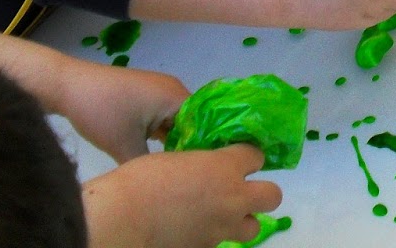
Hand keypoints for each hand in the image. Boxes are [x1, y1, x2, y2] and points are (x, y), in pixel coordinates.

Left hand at [56, 60, 189, 162]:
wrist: (69, 86)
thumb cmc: (102, 112)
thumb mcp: (124, 146)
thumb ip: (149, 166)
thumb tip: (164, 181)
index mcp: (176, 97)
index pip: (202, 125)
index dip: (201, 147)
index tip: (194, 171)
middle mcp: (173, 89)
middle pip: (190, 122)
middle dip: (185, 145)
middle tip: (182, 172)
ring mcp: (158, 89)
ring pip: (174, 119)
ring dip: (171, 139)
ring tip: (170, 165)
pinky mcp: (144, 93)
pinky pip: (161, 114)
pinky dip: (159, 131)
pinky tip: (154, 150)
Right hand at [82, 144, 280, 247]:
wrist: (122, 219)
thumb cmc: (142, 179)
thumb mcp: (177, 159)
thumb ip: (201, 164)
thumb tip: (202, 169)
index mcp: (226, 167)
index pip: (257, 157)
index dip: (248, 157)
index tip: (237, 158)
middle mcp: (233, 197)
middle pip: (272, 196)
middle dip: (261, 192)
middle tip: (242, 192)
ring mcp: (222, 227)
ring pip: (253, 228)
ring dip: (241, 220)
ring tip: (222, 216)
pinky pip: (220, 243)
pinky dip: (212, 236)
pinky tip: (195, 230)